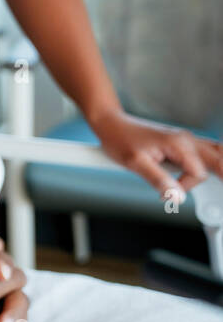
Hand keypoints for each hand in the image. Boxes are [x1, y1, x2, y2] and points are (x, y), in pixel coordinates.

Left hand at [89, 107, 222, 198]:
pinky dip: (213, 162)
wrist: (110, 124)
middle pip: (217, 160)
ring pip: (215, 153)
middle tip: (221, 192)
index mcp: (178, 144)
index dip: (186, 186)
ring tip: (221, 178)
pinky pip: (206, 152)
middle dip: (222, 173)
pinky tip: (216, 170)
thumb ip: (158, 180)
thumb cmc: (119, 139)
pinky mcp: (182, 143)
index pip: (198, 173)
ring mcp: (185, 140)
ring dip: (219, 167)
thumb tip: (177, 197)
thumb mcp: (135, 163)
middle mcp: (186, 140)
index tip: (168, 191)